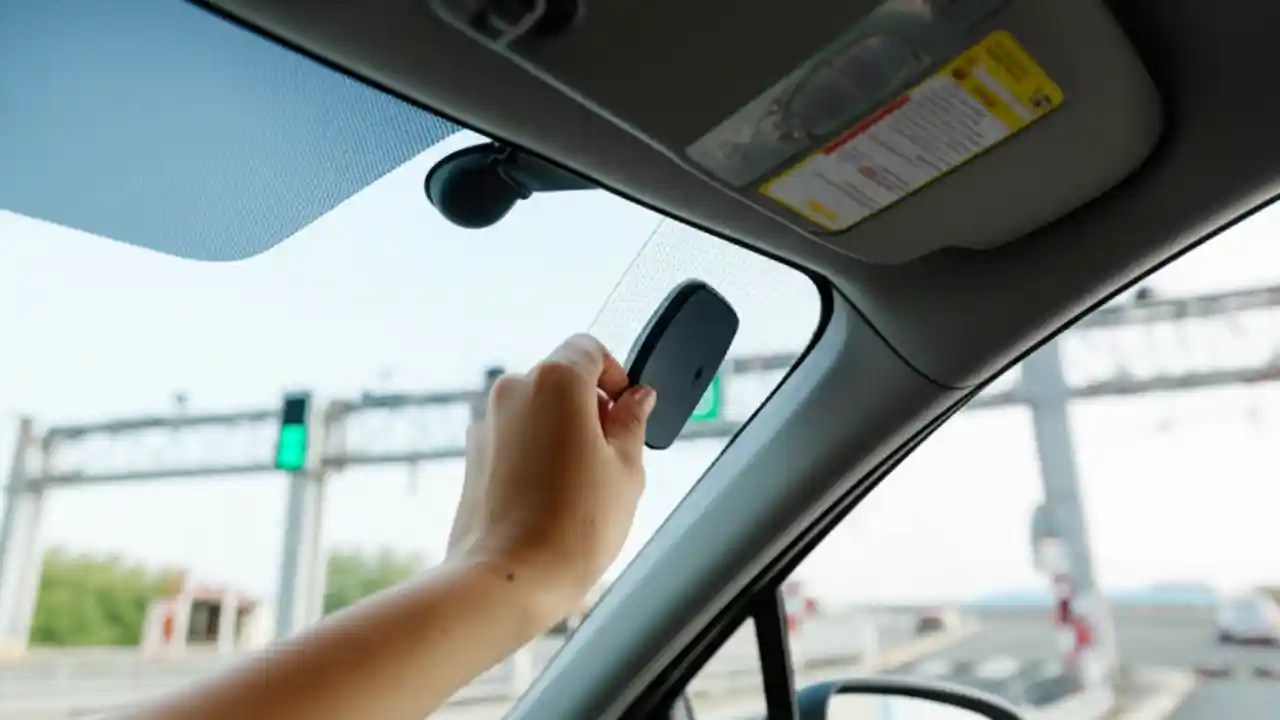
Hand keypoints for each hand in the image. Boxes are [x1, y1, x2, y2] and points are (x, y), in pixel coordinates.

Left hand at [447, 333, 656, 621]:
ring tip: (582, 486)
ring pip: (538, 410)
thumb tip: (637, 398)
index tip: (629, 411)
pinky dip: (536, 454)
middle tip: (613, 457)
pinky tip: (552, 498)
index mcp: (555, 381)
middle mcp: (513, 390)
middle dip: (591, 408)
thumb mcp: (626, 469)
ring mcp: (487, 422)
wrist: (509, 579)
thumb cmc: (574, 526)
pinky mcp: (473, 455)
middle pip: (562, 380)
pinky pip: (515, 438)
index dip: (616, 375)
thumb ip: (632, 422)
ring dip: (563, 432)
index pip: (590, 349)